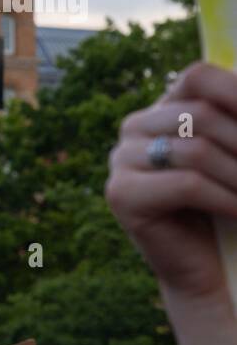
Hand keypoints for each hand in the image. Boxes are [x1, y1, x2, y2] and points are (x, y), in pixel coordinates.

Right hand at [106, 62, 236, 301]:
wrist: (205, 267)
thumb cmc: (227, 205)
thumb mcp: (234, 153)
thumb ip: (234, 121)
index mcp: (161, 110)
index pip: (196, 77)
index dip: (236, 90)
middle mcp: (133, 129)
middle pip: (198, 115)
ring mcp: (120, 161)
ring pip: (195, 150)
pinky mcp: (120, 195)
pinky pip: (186, 184)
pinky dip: (226, 199)